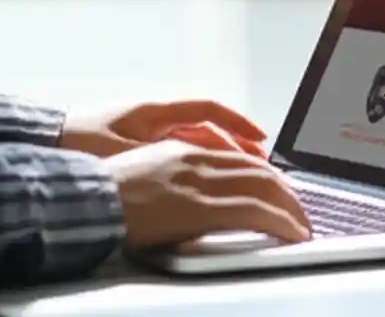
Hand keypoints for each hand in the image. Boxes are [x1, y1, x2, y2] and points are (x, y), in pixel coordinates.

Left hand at [59, 100, 268, 158]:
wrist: (40, 143)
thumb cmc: (75, 144)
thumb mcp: (120, 153)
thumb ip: (159, 158)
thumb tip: (197, 165)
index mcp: (153, 111)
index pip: (207, 110)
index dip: (238, 123)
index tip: (262, 139)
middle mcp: (152, 116)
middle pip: (206, 127)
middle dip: (238, 144)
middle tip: (263, 164)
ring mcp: (144, 130)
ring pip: (193, 139)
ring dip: (220, 152)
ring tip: (244, 172)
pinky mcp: (134, 145)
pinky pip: (176, 148)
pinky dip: (197, 158)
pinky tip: (206, 176)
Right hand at [104, 140, 311, 248]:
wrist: (82, 201)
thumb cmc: (102, 196)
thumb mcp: (142, 175)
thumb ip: (173, 180)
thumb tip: (193, 201)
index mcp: (181, 151)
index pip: (239, 159)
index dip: (267, 176)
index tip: (281, 192)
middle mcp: (195, 160)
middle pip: (258, 170)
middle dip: (287, 193)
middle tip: (300, 212)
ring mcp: (198, 182)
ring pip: (264, 187)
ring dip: (291, 209)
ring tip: (302, 227)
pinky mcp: (198, 207)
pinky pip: (254, 211)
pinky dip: (280, 221)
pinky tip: (292, 233)